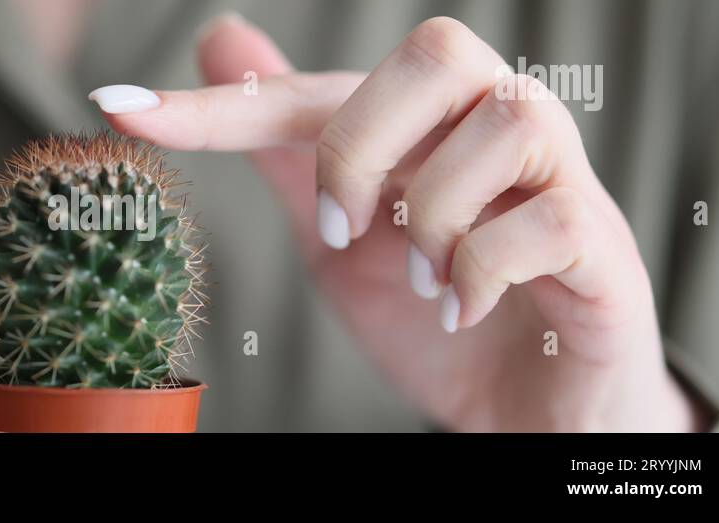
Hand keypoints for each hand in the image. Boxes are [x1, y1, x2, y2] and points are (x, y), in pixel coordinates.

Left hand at [95, 14, 697, 430]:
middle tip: (345, 228)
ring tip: (422, 281)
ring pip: (503, 123)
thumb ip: (290, 152)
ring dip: (434, 218)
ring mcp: (559, 178)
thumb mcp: (344, 237)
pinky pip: (544, 219)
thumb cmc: (442, 308)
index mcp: (426, 124)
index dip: (215, 105)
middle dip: (363, 145)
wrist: (531, 405)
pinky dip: (481, 272)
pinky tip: (460, 308)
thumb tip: (219, 36)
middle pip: (438, 53)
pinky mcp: (599, 243)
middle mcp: (497, 125)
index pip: (311, 93)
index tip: (119, 111)